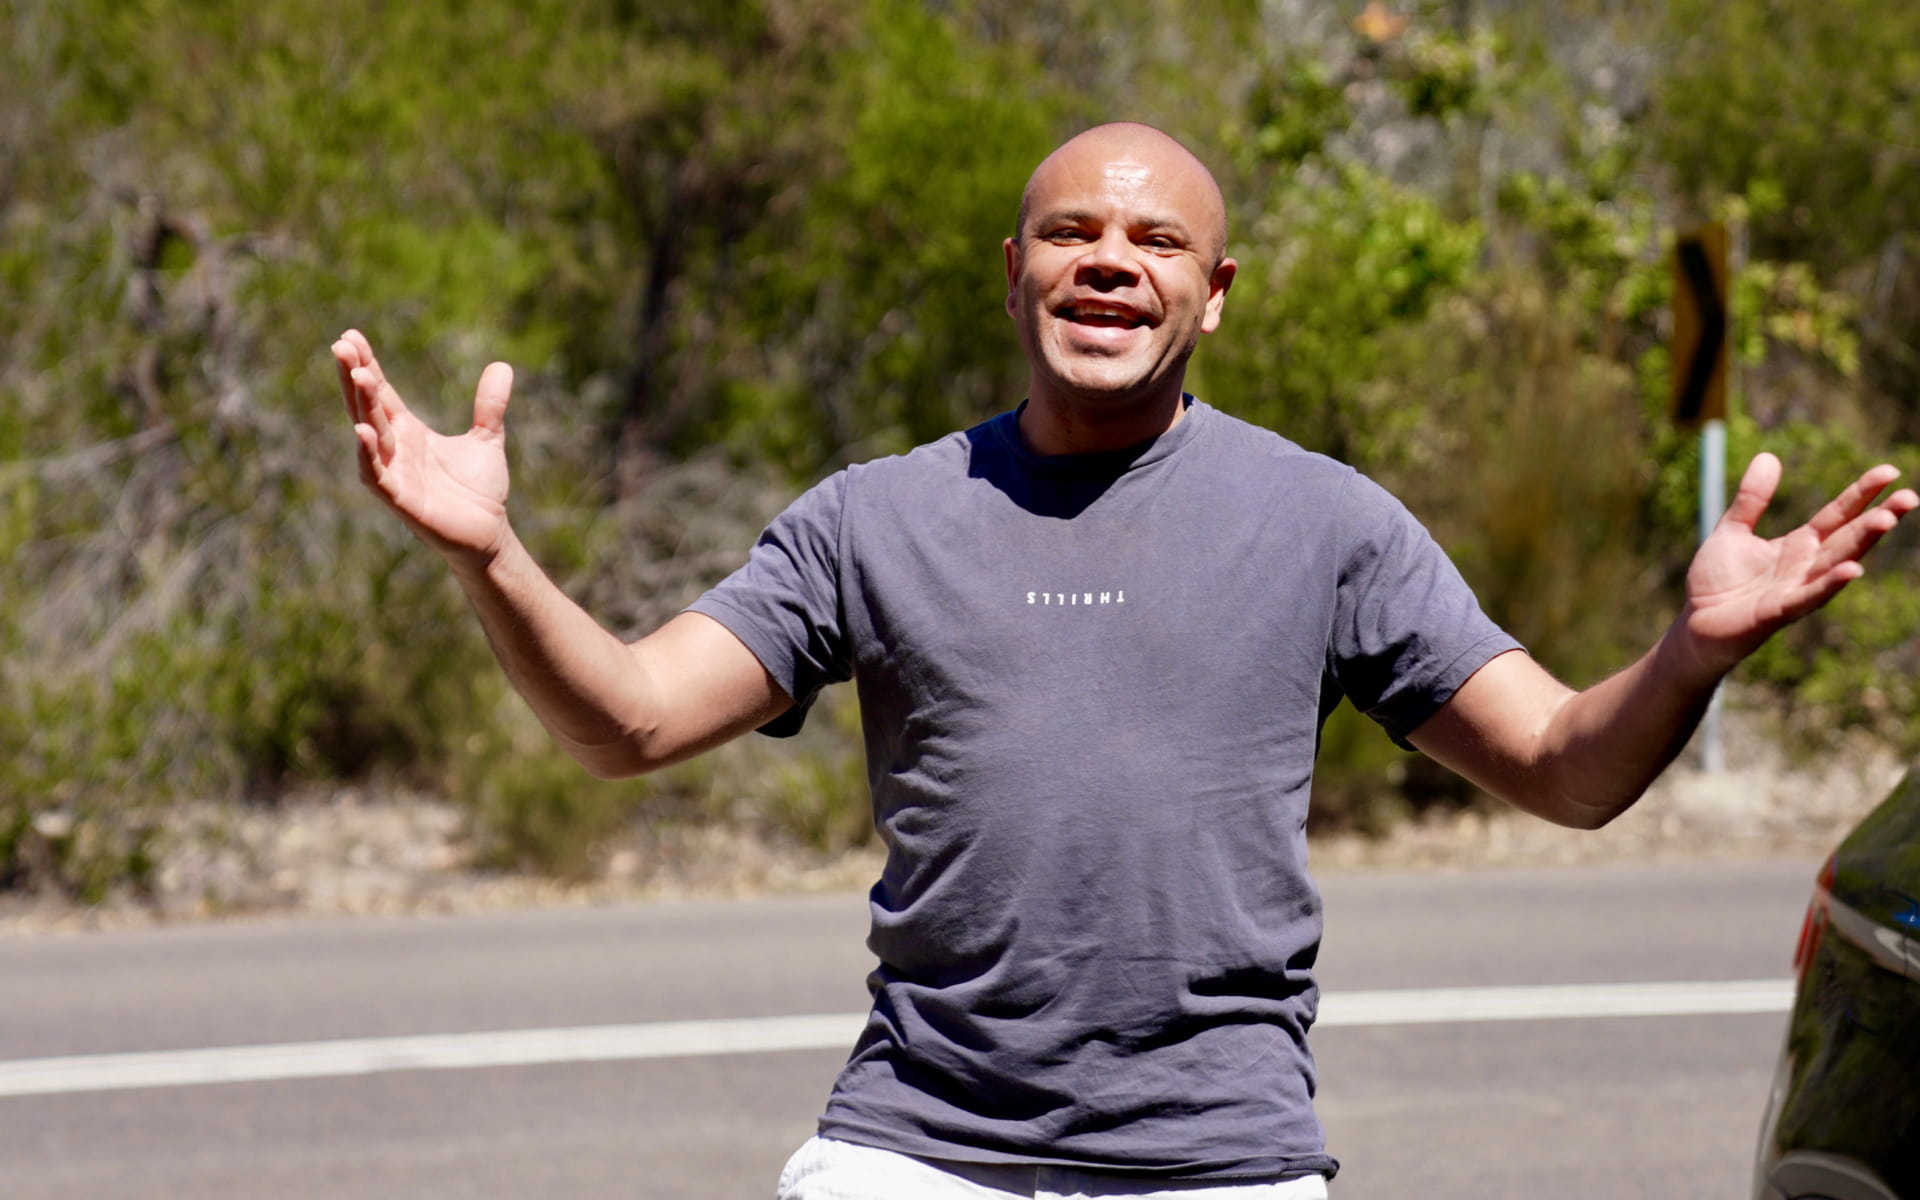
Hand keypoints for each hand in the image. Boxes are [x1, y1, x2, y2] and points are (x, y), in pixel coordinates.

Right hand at [332, 329, 514, 566]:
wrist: (489, 534)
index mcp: (409, 432)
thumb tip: (502, 366)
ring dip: (362, 407)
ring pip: (370, 435)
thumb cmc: (479, 491)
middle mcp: (395, 450)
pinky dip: (369, 454)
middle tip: (341, 345)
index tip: (350, 336)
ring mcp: (395, 474)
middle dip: (354, 377)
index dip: (366, 366)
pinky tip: (363, 431)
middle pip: (367, 407)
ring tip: (358, 376)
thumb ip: (489, 405)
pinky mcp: (402, 501)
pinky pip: (377, 475)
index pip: (382, 393)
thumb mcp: (487, 439)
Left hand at [1680, 452, 1917, 674]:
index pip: (1838, 514)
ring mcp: (1798, 588)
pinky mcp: (1781, 611)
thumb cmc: (1717, 581)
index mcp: (1800, 544)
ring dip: (1862, 543)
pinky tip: (1852, 570)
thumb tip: (1769, 456)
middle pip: (1849, 537)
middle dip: (1879, 517)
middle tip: (1910, 497)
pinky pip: (1810, 596)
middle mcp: (1807, 565)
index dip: (1862, 493)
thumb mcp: (1733, 530)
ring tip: (1887, 519)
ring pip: (1837, 562)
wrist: (1695, 623)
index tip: (1890, 471)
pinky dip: (1830, 584)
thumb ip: (1751, 498)